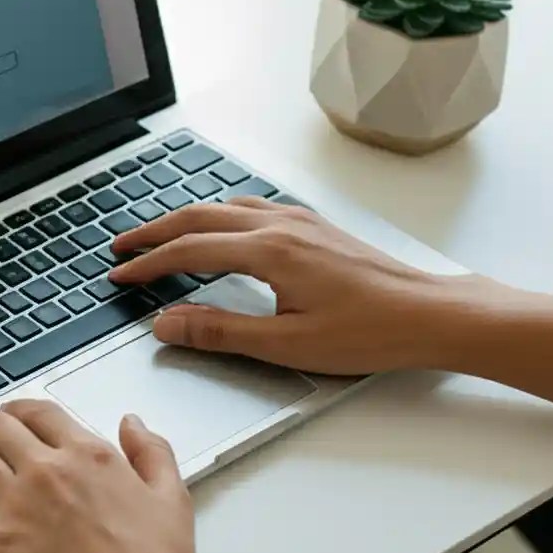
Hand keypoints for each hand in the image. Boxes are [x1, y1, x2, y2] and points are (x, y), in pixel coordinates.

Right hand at [108, 197, 484, 375]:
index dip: (148, 265)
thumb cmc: (371, 331)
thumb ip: (220, 332)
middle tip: (122, 247)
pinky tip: (220, 229)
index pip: (188, 251)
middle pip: (198, 218)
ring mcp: (299, 221)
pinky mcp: (314, 227)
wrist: (431, 314)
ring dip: (184, 220)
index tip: (120, 276)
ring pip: (224, 208)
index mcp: (269, 252)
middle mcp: (280, 226)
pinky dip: (218, 216)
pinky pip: (251, 208)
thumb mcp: (286, 344)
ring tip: (160, 236)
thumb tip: (168, 323)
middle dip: (154, 232)